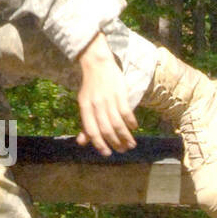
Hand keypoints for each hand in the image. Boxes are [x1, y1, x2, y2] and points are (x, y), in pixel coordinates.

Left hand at [75, 35, 137, 155]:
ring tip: (131, 144)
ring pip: (117, 123)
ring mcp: (108, 99)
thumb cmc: (91, 87)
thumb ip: (85, 123)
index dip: (99, 144)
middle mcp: (96, 105)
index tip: (107, 153)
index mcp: (85, 108)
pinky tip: (134, 128)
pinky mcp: (119, 93)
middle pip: (106, 129)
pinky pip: (126, 112)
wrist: (97, 64)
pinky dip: (131, 122)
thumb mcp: (84, 104)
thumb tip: (82, 142)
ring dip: (125, 136)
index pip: (91, 131)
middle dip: (115, 143)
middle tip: (122, 150)